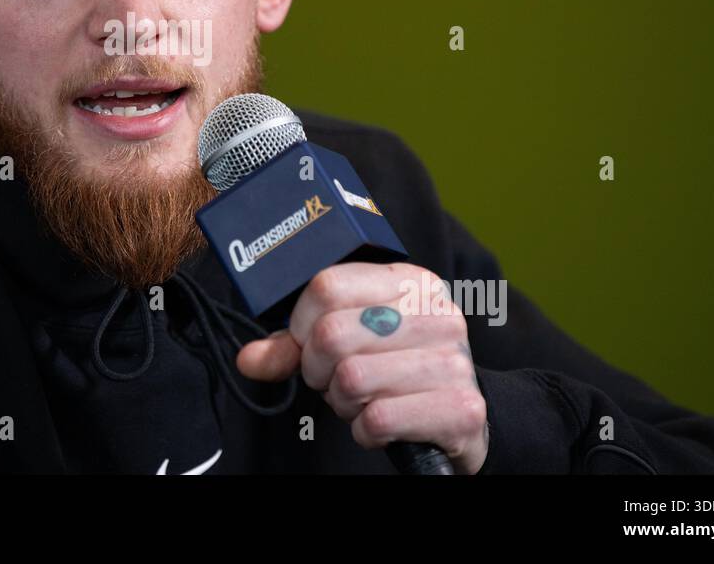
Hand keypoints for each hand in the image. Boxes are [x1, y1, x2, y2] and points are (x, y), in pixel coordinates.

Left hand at [236, 262, 489, 473]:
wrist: (464, 415)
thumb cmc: (398, 368)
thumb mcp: (354, 339)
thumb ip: (298, 344)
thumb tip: (248, 360)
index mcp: (410, 283)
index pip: (326, 286)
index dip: (301, 323)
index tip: (309, 343)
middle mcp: (438, 314)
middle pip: (331, 334)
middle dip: (317, 369)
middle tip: (334, 379)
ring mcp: (454, 361)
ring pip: (351, 379)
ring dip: (342, 402)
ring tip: (361, 399)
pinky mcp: (460, 409)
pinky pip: (379, 420)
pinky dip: (365, 431)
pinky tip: (380, 423)